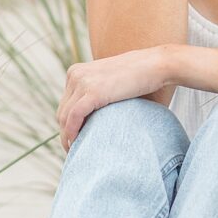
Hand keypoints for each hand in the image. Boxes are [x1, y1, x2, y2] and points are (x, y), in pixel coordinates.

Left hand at [56, 46, 172, 151]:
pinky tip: (76, 144)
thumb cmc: (139, 76)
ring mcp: (82, 82)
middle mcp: (75, 75)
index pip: (64, 104)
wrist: (155, 65)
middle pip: (62, 111)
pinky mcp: (93, 92)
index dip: (67, 123)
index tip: (74, 138)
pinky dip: (72, 133)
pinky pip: (74, 118)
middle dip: (65, 132)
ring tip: (75, 152)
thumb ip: (97, 92)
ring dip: (67, 137)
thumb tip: (93, 117)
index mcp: (76, 71)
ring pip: (65, 117)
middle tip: (73, 149)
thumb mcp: (109, 81)